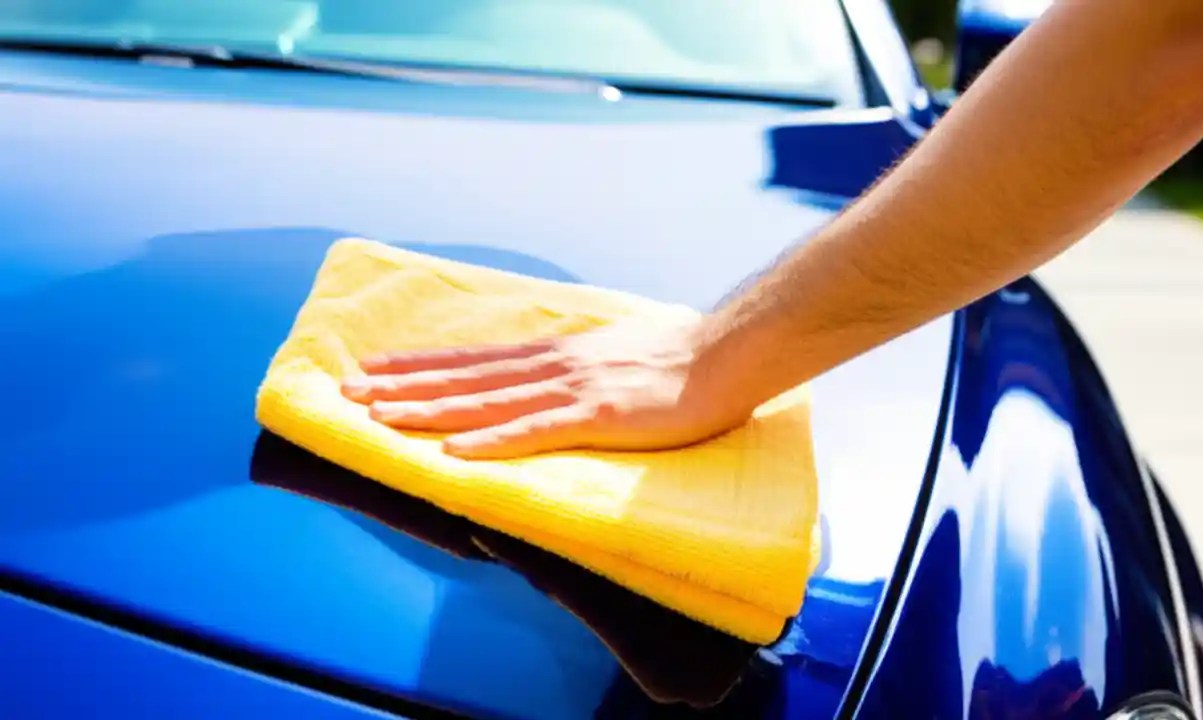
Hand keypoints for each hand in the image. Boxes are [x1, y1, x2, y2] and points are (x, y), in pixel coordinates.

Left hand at [341, 321, 752, 458]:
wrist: (724, 354)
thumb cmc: (675, 359)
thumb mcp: (612, 355)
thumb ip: (576, 369)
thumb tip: (548, 381)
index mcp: (556, 356)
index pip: (475, 361)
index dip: (422, 366)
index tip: (376, 368)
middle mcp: (552, 367)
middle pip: (465, 379)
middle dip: (404, 386)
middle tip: (347, 391)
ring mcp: (572, 391)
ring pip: (486, 404)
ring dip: (430, 411)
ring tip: (379, 417)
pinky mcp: (597, 418)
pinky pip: (535, 433)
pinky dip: (492, 443)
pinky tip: (455, 453)